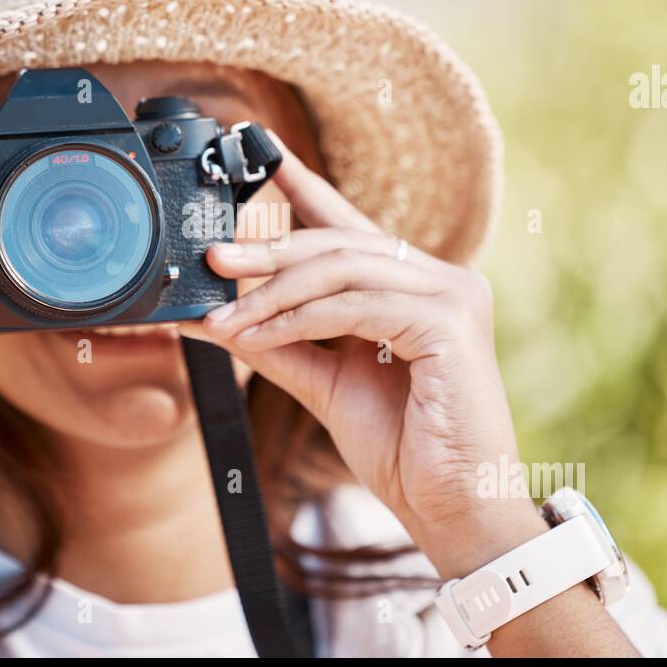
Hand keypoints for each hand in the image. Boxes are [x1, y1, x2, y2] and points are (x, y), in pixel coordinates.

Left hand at [182, 134, 546, 577]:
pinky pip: (357, 305)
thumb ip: (278, 343)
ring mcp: (453, 295)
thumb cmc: (401, 448)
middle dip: (269, 248)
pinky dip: (300, 318)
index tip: (262, 159)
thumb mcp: (326, 383)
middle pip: (339, 244)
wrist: (451, 507)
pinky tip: (260, 336)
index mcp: (419, 287)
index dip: (307, 190)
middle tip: (213, 258)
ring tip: (225, 317)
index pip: (353, 228)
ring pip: (343, 269)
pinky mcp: (450, 321)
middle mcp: (443, 279)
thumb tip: (213, 316)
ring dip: (273, 292)